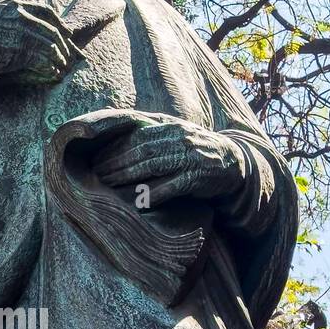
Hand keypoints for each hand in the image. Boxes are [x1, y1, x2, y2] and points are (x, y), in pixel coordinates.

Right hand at [0, 0, 83, 88]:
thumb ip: (3, 17)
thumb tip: (13, 25)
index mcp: (12, 4)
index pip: (45, 12)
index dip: (58, 25)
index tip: (66, 35)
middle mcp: (20, 14)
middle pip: (52, 29)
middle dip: (64, 44)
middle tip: (71, 56)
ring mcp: (21, 30)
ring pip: (50, 45)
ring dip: (59, 58)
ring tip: (62, 68)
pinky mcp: (19, 48)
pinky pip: (43, 58)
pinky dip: (50, 66)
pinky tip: (53, 73)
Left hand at [91, 118, 247, 205]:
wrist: (232, 162)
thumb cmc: (195, 151)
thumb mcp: (176, 134)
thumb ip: (152, 133)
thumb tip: (117, 134)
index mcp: (171, 126)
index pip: (136, 135)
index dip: (115, 147)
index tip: (97, 159)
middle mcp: (180, 138)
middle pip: (141, 150)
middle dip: (117, 163)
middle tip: (98, 174)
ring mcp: (190, 156)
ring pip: (153, 166)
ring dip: (129, 176)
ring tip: (110, 185)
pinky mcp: (199, 176)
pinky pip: (173, 186)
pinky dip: (155, 194)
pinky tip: (139, 202)